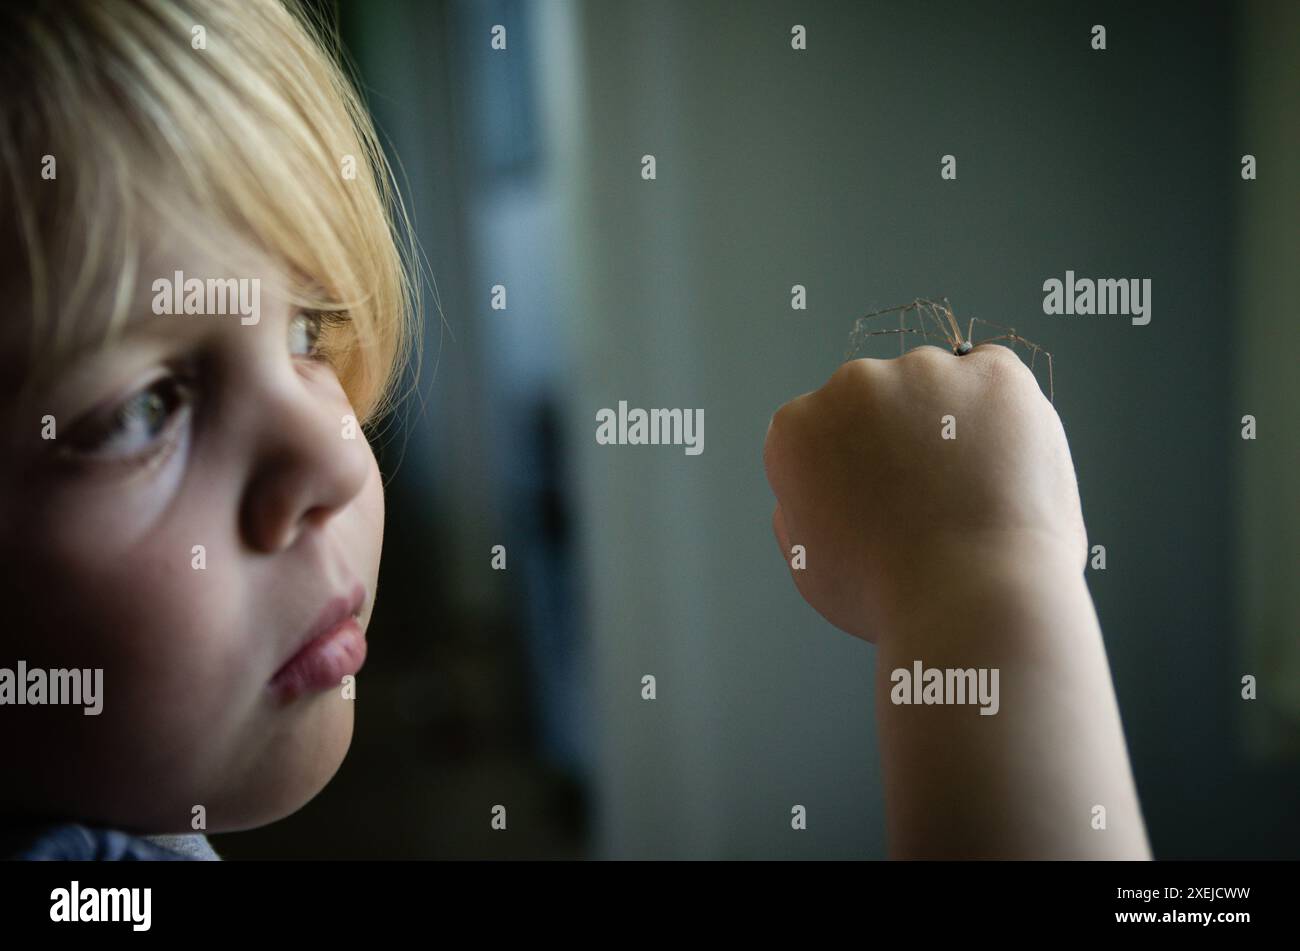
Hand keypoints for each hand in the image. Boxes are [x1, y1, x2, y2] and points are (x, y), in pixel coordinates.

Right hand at [762, 344, 1087, 641]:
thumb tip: (820, 476)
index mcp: (797, 427)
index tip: (878, 512)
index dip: (853, 474)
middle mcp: (852, 383)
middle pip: (876, 401)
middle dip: (898, 439)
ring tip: (972, 493)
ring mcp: (926, 370)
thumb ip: (801, 503)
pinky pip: (994, 378)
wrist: (973, 600)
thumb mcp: (808, 559)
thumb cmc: (886, 596)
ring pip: (936, 385)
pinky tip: (1003, 466)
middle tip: (929, 503)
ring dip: (948, 422)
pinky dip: (1002, 412)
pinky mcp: (993, 374)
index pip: (824, 433)